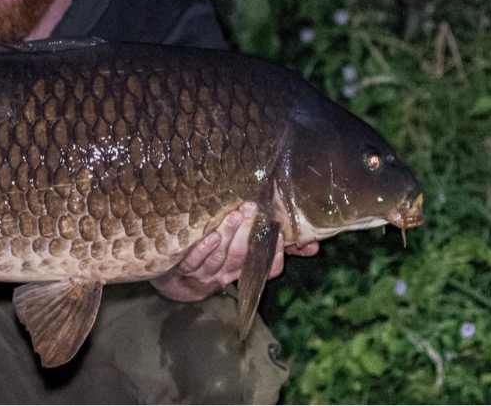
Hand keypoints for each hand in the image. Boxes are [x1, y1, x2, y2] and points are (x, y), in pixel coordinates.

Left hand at [150, 203, 317, 301]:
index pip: (265, 269)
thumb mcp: (248, 251)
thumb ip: (278, 246)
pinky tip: (210, 236)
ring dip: (227, 235)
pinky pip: (195, 261)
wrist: (176, 281)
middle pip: (240, 256)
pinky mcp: (184, 270)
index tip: (279, 235)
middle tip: (253, 209)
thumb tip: (314, 245)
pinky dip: (203, 249)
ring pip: (219, 257)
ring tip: (234, 215)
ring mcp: (205, 273)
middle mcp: (226, 273)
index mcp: (243, 270)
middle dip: (247, 233)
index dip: (274, 255)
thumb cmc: (217, 257)